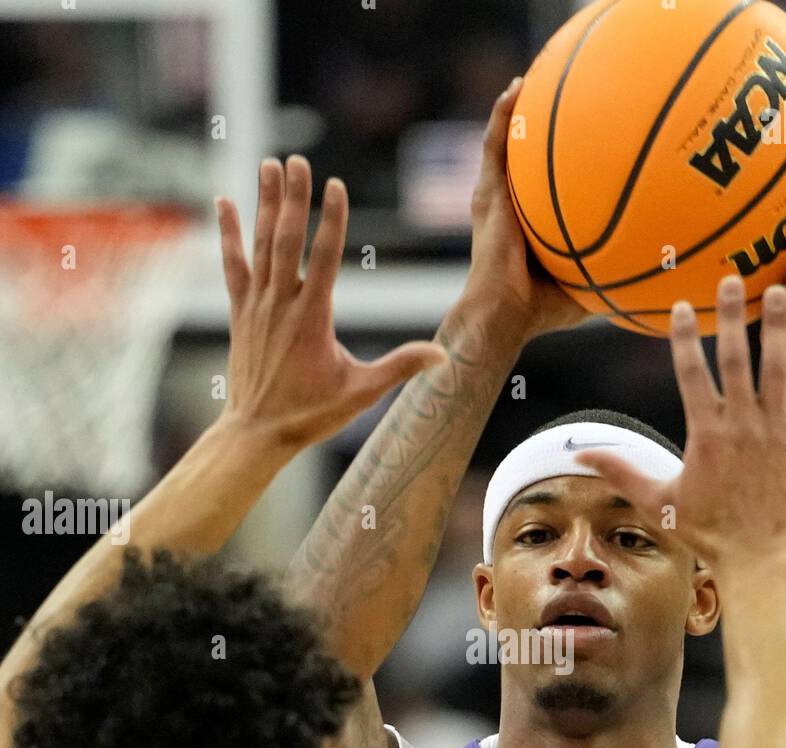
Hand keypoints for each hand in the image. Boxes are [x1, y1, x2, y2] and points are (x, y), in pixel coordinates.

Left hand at [216, 156, 445, 448]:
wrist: (257, 432)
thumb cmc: (311, 414)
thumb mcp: (362, 393)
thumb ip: (400, 367)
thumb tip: (443, 357)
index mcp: (312, 319)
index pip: (323, 258)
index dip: (330, 220)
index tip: (334, 186)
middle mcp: (281, 305)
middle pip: (288, 240)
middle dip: (294, 198)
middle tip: (298, 160)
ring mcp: (257, 306)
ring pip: (261, 244)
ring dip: (266, 203)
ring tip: (270, 164)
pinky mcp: (240, 312)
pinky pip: (233, 264)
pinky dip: (229, 233)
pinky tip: (224, 201)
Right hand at [462, 79, 590, 342]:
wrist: (503, 314)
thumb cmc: (541, 310)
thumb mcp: (587, 286)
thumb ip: (613, 272)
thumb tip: (657, 272)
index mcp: (533, 224)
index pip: (548, 186)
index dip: (564, 163)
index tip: (591, 139)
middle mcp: (513, 206)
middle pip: (527, 158)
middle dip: (540, 128)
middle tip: (564, 97)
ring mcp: (497, 198)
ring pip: (507, 143)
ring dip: (518, 110)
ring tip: (532, 77)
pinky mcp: (487, 195)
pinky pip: (494, 145)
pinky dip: (502, 116)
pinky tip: (515, 89)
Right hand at [577, 277, 785, 569]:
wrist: (758, 560)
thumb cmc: (707, 535)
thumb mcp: (657, 501)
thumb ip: (620, 470)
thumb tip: (579, 454)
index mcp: (706, 433)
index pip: (691, 373)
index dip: (684, 338)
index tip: (682, 306)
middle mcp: (742, 424)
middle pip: (734, 359)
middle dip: (731, 316)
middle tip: (732, 279)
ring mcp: (777, 432)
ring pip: (779, 369)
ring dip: (778, 328)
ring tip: (780, 291)